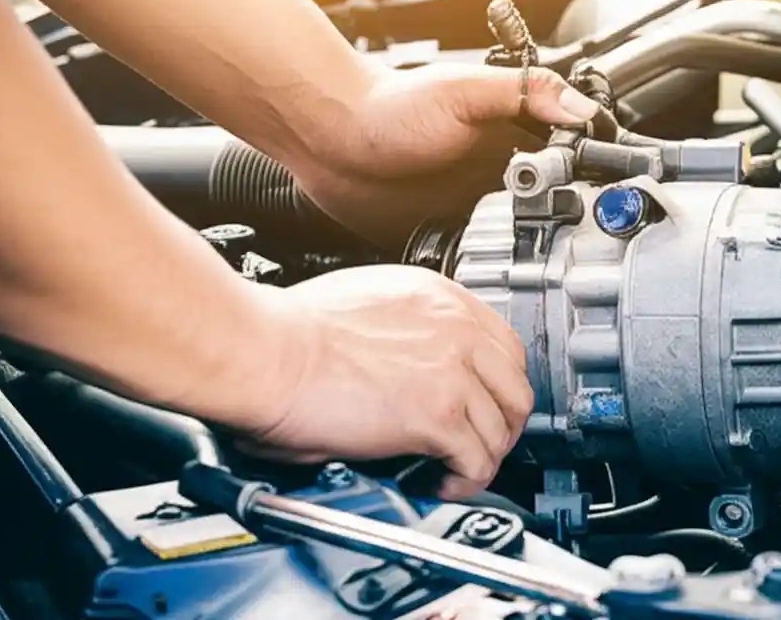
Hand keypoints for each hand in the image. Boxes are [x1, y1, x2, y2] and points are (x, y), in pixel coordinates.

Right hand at [238, 264, 532, 499]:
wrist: (264, 351)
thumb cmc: (288, 330)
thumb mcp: (365, 305)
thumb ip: (404, 331)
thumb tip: (407, 369)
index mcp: (438, 298)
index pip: (503, 345)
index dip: (497, 384)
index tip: (482, 404)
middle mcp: (455, 329)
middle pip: (516, 386)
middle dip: (503, 423)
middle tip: (478, 443)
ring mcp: (451, 372)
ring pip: (504, 427)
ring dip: (485, 456)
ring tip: (456, 470)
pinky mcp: (436, 415)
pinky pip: (477, 460)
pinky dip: (466, 481)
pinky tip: (441, 483)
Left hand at [294, 63, 600, 249]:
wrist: (326, 135)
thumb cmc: (388, 105)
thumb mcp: (464, 91)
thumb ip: (525, 93)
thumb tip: (582, 111)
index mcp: (510, 134)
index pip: (566, 157)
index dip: (588, 177)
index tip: (604, 197)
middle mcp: (495, 172)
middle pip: (551, 203)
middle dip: (566, 221)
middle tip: (576, 239)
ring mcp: (470, 205)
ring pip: (518, 235)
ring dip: (529, 248)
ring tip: (541, 259)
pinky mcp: (443, 231)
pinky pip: (478, 257)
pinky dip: (489, 266)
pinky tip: (495, 269)